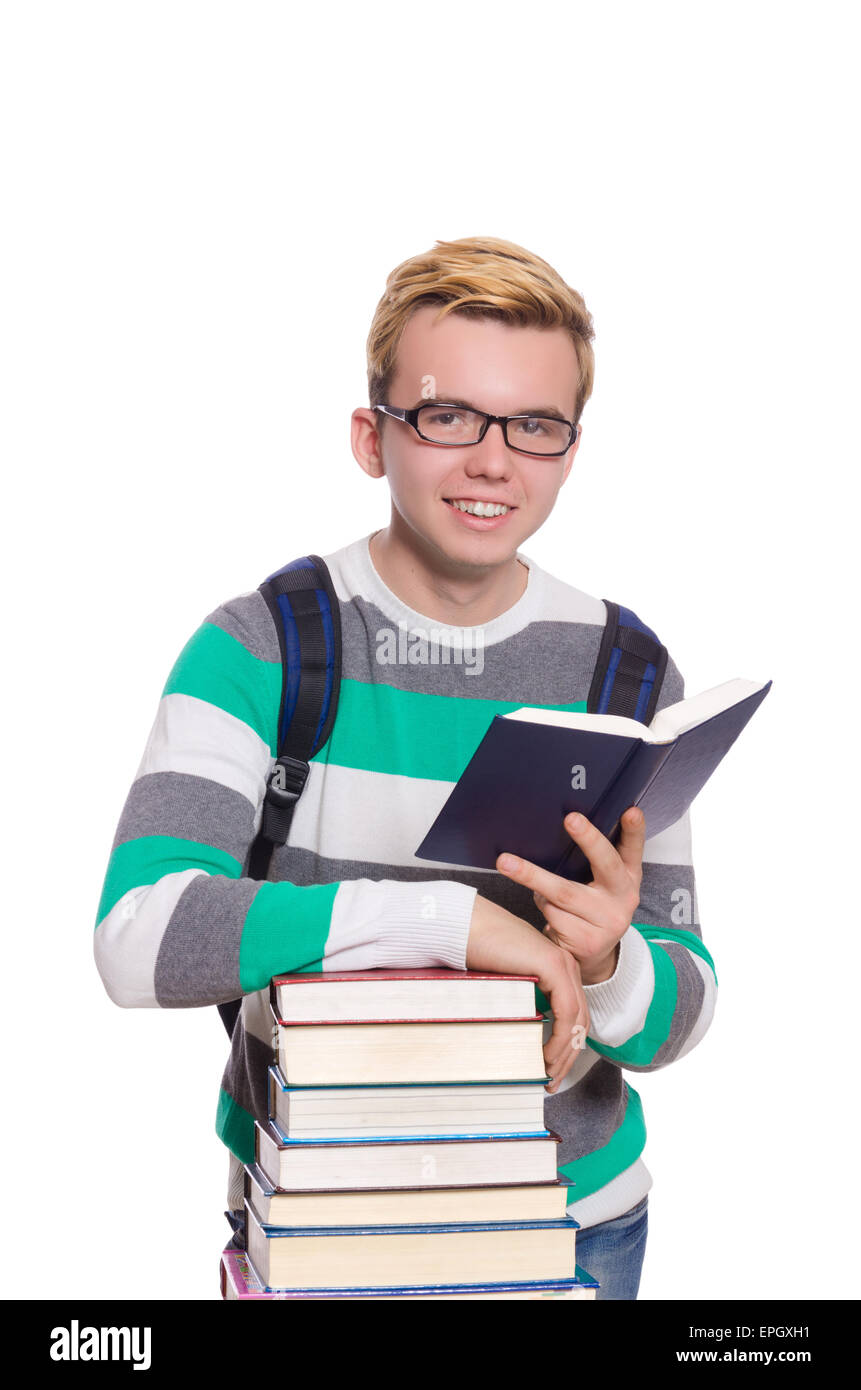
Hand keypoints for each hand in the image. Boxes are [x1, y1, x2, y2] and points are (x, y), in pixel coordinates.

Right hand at [466, 894, 589, 1093]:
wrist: (465, 925)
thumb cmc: (477, 951)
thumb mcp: (505, 983)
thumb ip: (520, 1002)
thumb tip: (520, 1040)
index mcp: (557, 968)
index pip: (573, 1015)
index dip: (566, 1046)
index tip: (552, 1072)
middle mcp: (566, 965)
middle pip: (580, 1021)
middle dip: (568, 1056)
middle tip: (552, 1083)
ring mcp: (563, 964)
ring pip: (576, 1020)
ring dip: (564, 1054)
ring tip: (547, 1076)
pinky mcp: (554, 966)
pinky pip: (566, 1013)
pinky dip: (559, 1039)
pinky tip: (546, 1057)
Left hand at [495, 807, 645, 984]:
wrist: (594, 958)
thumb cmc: (592, 908)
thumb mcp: (603, 885)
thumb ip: (595, 861)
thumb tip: (567, 823)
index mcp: (629, 877)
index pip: (633, 849)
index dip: (634, 830)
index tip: (631, 811)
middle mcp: (624, 898)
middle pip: (605, 865)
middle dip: (589, 839)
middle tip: (571, 818)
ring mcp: (608, 922)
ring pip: (564, 892)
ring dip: (532, 877)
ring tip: (506, 862)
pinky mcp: (588, 942)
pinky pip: (553, 915)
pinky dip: (541, 906)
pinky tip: (543, 907)